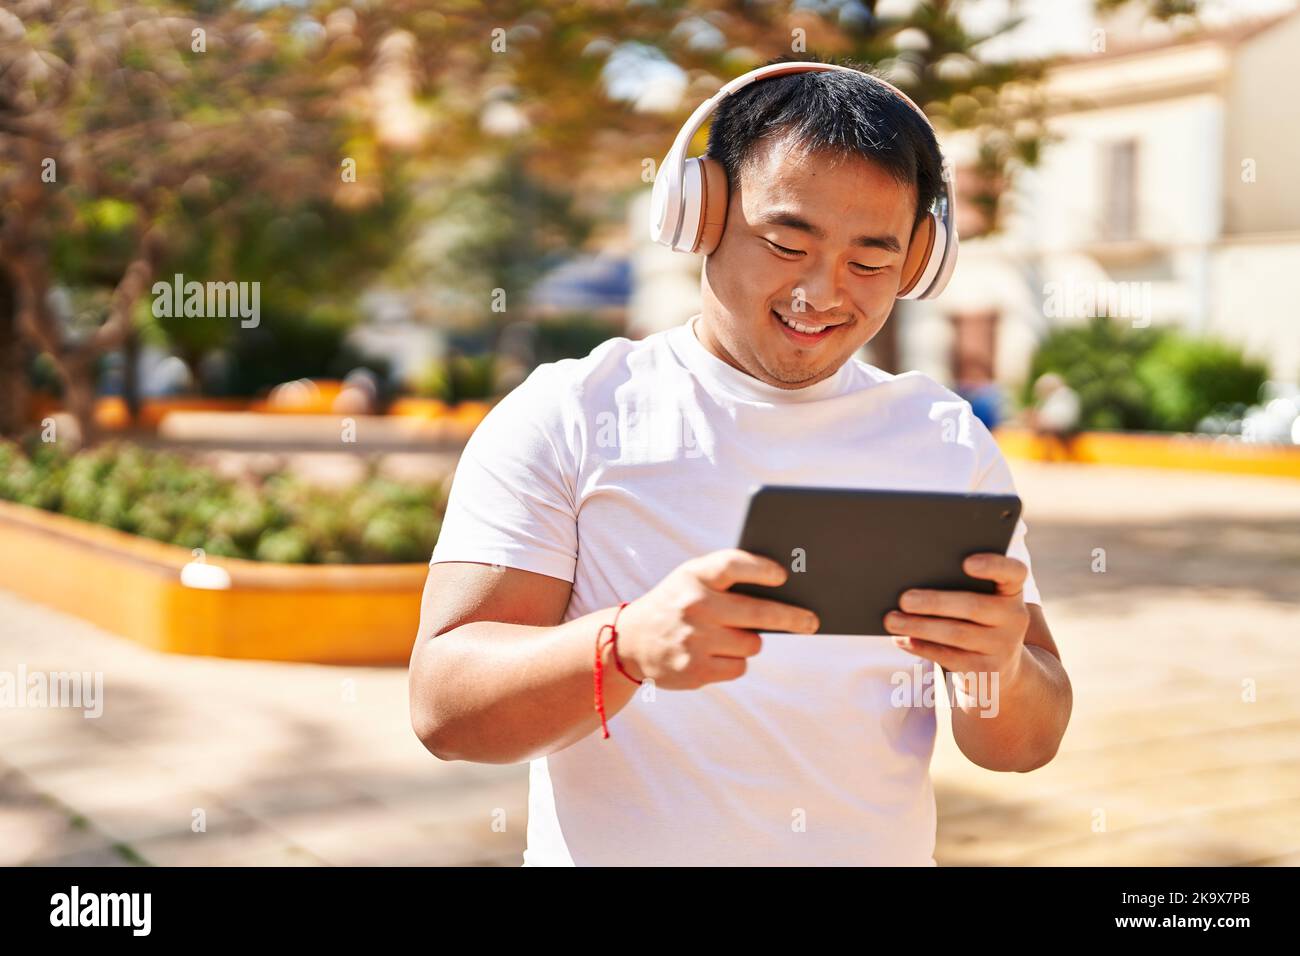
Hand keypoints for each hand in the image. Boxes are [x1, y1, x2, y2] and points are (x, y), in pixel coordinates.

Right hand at [616, 548, 819, 689]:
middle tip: (811, 622)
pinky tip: (714, 653)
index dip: (762, 569)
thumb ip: (727, 578)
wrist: (630, 642)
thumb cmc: (676, 604)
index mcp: (693, 575)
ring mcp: (694, 640)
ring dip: (749, 641)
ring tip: (726, 635)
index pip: (734, 565)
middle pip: (758, 612)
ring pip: (752, 644)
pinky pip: (739, 667)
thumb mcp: (690, 579)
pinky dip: (734, 661)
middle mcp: (694, 606)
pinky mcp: (695, 670)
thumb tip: (785, 589)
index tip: (784, 576)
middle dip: (792, 618)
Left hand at [882, 553, 1030, 685]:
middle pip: (974, 606)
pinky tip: (902, 639)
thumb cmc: (977, 620)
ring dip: (919, 626)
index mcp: (1012, 590)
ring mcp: (1003, 647)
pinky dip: (922, 647)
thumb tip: (910, 583)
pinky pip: (950, 658)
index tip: (966, 562)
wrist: (1000, 667)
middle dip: (935, 602)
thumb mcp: (979, 600)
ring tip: (891, 620)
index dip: (993, 565)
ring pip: (957, 634)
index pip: (1013, 572)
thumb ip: (957, 585)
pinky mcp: (987, 672)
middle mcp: (1014, 618)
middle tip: (904, 599)